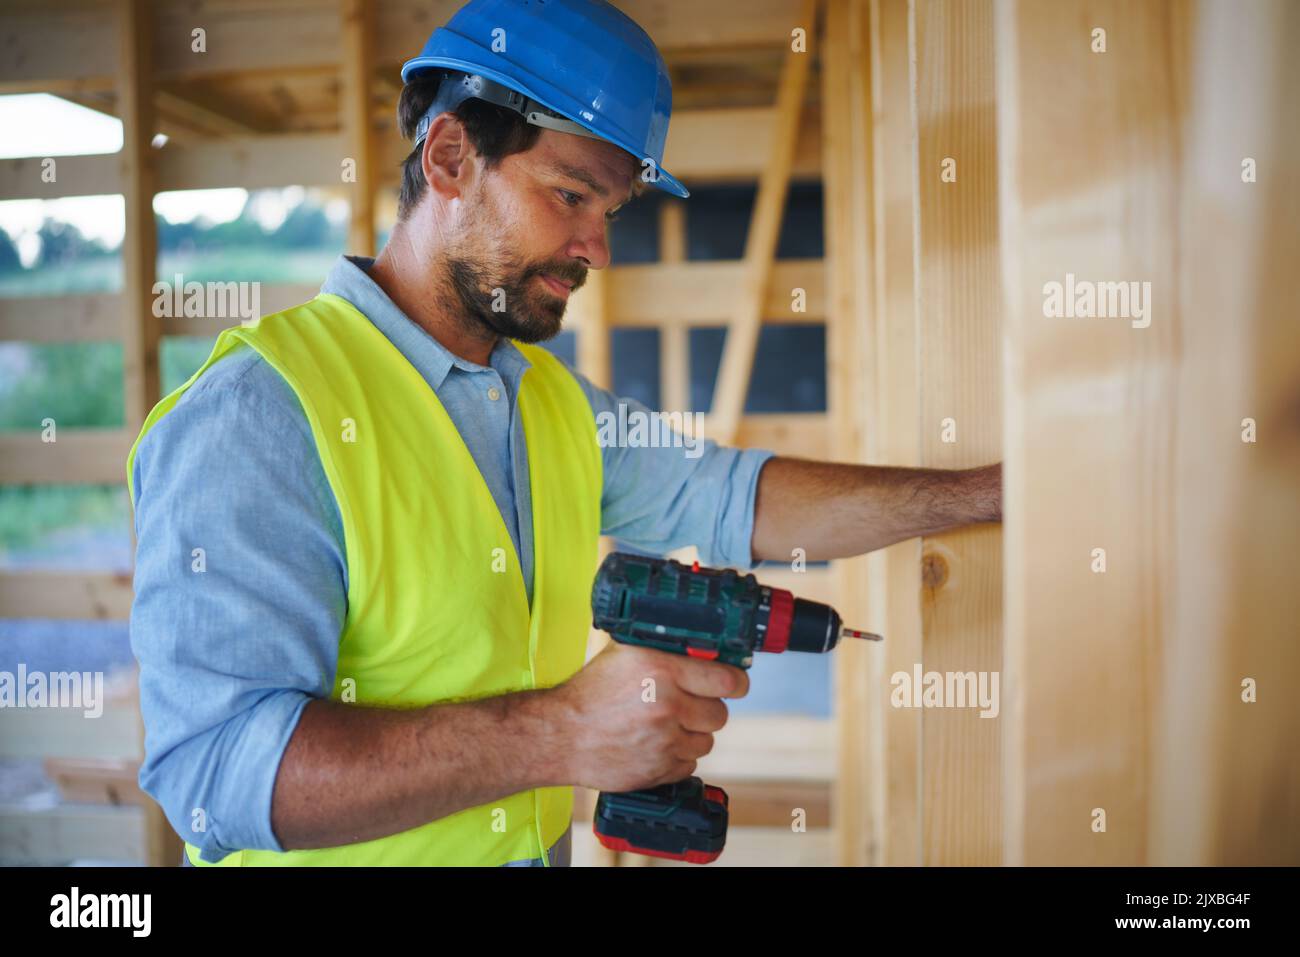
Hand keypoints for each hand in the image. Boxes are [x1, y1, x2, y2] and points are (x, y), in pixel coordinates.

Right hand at [552, 640, 748, 791]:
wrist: (560, 735)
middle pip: (720, 713)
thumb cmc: (589, 692)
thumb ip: (663, 648)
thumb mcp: (624, 653)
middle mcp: (668, 706)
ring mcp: (665, 742)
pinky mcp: (659, 771)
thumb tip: (700, 643)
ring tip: (665, 725)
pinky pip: (689, 764)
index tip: (734, 683)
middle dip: (706, 708)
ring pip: (706, 740)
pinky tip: (655, 744)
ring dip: (692, 733)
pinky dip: (677, 756)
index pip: (728, 679)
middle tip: (687, 703)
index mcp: (663, 670)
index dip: (735, 681)